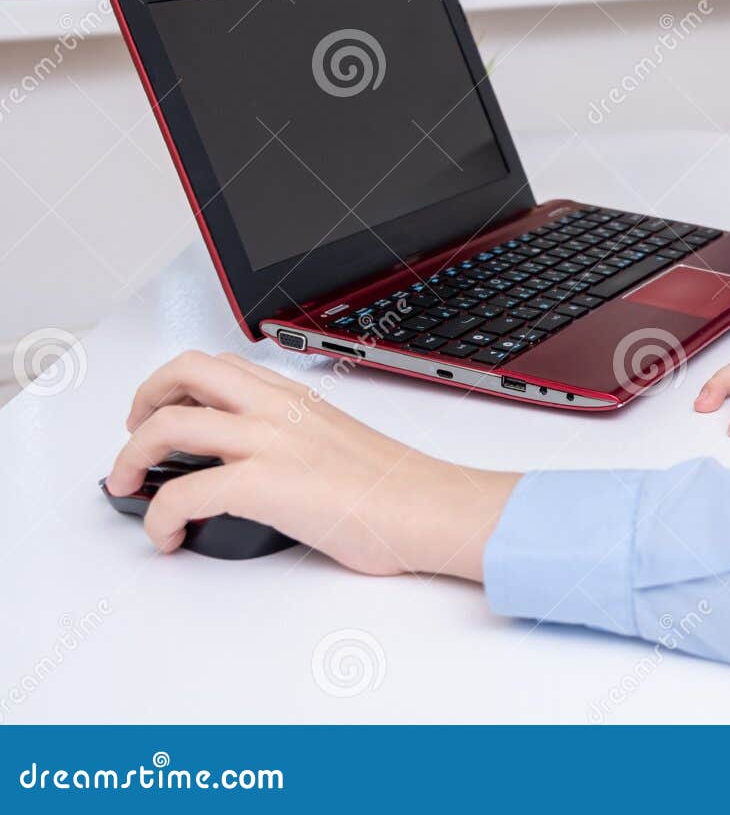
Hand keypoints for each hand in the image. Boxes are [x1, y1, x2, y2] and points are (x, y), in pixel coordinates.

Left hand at [105, 351, 519, 578]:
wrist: (431, 509)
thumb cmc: (401, 489)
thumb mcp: (343, 443)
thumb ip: (300, 442)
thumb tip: (267, 469)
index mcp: (298, 398)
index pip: (220, 366)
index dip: (177, 385)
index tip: (167, 409)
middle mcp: (278, 410)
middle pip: (183, 374)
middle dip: (142, 402)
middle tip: (134, 437)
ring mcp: (269, 443)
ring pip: (167, 427)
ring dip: (129, 459)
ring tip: (127, 486)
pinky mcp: (262, 485)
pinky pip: (182, 494)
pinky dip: (158, 517)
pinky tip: (166, 535)